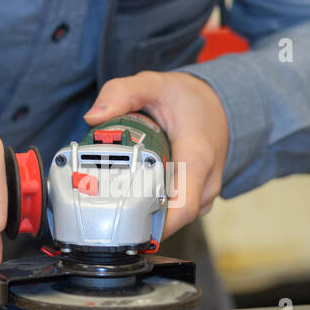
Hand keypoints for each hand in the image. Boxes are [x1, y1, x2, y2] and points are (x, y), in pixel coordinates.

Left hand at [83, 71, 228, 240]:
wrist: (217, 103)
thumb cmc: (187, 97)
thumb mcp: (152, 84)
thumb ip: (121, 93)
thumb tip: (93, 117)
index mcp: (197, 158)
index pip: (181, 208)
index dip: (154, 225)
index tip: (124, 225)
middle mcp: (206, 182)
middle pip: (172, 218)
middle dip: (138, 219)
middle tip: (102, 208)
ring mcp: (203, 192)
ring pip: (172, 216)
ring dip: (144, 212)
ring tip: (111, 199)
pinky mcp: (196, 195)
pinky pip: (174, 209)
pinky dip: (152, 205)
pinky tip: (129, 195)